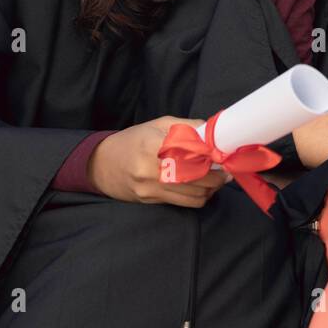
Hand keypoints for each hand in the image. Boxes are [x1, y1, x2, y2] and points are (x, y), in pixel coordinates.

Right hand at [87, 116, 232, 207]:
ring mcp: (150, 188)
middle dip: (218, 176)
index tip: (223, 154)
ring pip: (193, 195)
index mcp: (153, 145)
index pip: (191, 153)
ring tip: (217, 180)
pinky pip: (184, 203)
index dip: (212, 156)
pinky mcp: (151, 200)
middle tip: (227, 171)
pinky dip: (199, 197)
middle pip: (196, 178)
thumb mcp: (158, 125)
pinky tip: (203, 188)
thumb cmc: (132, 140)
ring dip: (211, 189)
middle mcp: (151, 169)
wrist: (100, 164)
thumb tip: (213, 133)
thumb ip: (187, 127)